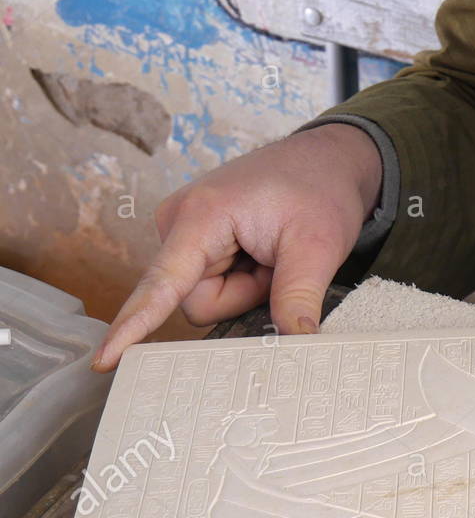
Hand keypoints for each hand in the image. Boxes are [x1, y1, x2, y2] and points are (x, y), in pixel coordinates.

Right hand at [93, 124, 382, 370]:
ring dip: (247, 286)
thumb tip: (293, 341)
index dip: (136, 323)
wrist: (326, 159)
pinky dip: (244, 278)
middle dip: (244, 294)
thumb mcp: (319, 245)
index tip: (105, 358)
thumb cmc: (319, 188)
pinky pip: (214, 284)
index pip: (162, 283)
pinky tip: (262, 253)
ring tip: (272, 253)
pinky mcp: (196, 240)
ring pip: (209, 296)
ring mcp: (184, 231)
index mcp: (201, 216)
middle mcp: (178, 222)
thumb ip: (298, 295)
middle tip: (278, 261)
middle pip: (198, 300)